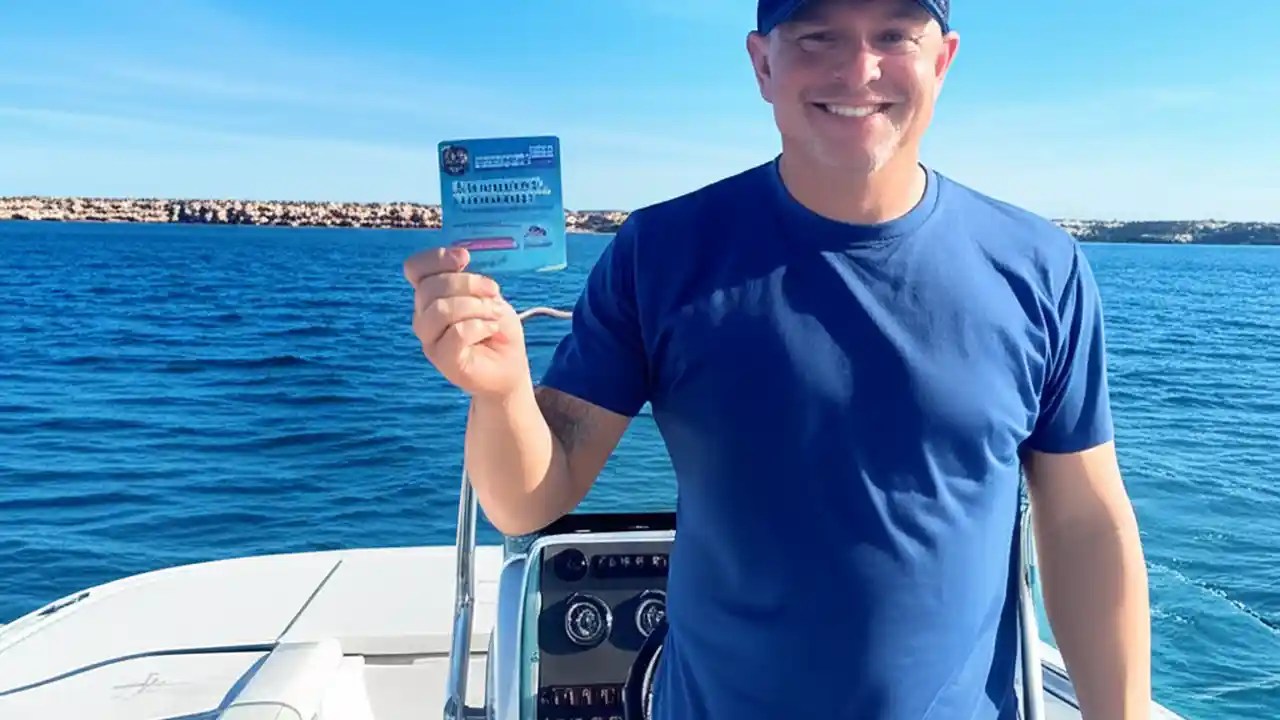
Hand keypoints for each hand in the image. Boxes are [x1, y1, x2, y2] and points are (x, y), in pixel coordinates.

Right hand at [404, 247, 529, 398]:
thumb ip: (469, 279)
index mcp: (430, 296)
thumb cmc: (496, 328)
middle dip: (469, 284)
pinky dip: (480, 326)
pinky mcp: (443, 359)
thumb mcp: (487, 295)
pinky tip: (491, 329)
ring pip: (441, 310)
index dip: (436, 258)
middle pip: (431, 287)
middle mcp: (424, 316)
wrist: (508, 366)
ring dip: (476, 307)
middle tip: (494, 294)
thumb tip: (461, 256)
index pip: (414, 268)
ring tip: (495, 315)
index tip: (465, 258)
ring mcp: (430, 339)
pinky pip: (457, 333)